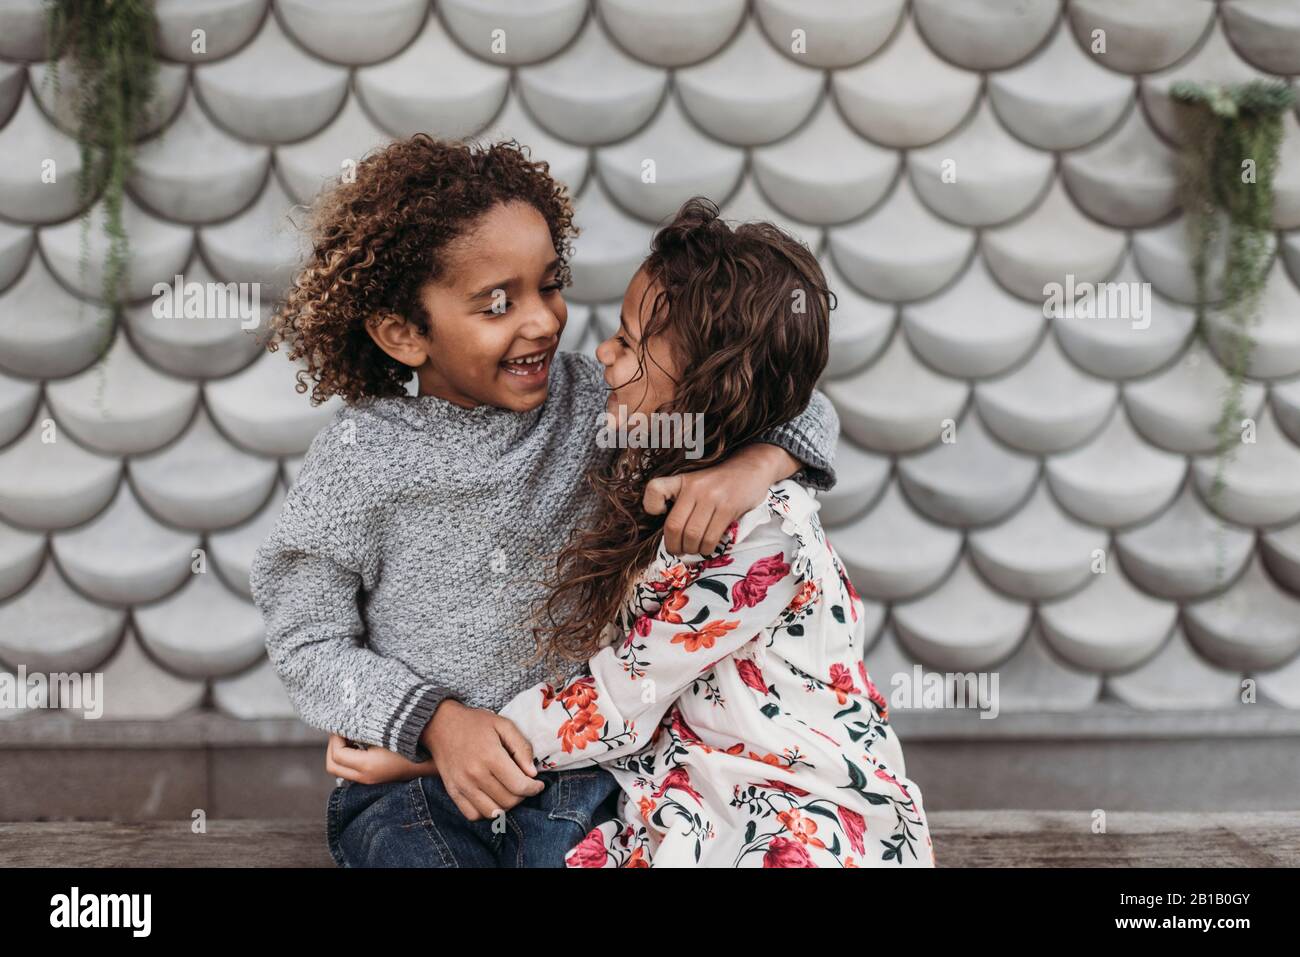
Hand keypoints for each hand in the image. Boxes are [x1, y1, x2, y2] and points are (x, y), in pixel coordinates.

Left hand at [326, 734, 436, 785]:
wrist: (433, 758)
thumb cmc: (410, 740)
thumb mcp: (385, 732)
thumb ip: (362, 730)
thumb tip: (345, 723)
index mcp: (367, 766)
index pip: (337, 754)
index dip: (336, 737)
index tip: (343, 724)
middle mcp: (366, 778)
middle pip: (333, 766)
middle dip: (333, 747)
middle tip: (341, 731)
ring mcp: (370, 780)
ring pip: (341, 770)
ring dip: (341, 752)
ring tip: (351, 735)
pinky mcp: (375, 778)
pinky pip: (351, 770)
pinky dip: (350, 757)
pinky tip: (361, 743)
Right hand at [420, 700, 543, 820]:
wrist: (440, 724)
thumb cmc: (475, 723)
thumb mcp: (503, 725)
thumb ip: (521, 747)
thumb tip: (532, 773)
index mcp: (490, 756)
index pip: (519, 786)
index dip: (534, 789)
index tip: (538, 785)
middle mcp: (475, 775)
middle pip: (508, 801)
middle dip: (522, 796)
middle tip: (524, 785)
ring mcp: (462, 786)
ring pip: (493, 812)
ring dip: (506, 806)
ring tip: (509, 792)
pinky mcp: (452, 792)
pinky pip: (473, 815)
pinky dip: (486, 812)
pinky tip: (491, 798)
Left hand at [644, 443, 799, 554]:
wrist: (751, 468)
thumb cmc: (719, 482)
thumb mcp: (696, 483)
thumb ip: (682, 502)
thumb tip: (672, 535)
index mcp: (682, 481)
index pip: (655, 489)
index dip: (651, 506)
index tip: (660, 514)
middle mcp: (694, 488)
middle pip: (674, 526)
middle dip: (674, 546)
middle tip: (679, 550)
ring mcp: (711, 498)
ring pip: (692, 535)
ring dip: (692, 549)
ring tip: (694, 549)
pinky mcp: (728, 508)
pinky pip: (710, 538)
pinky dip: (706, 549)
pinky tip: (707, 546)